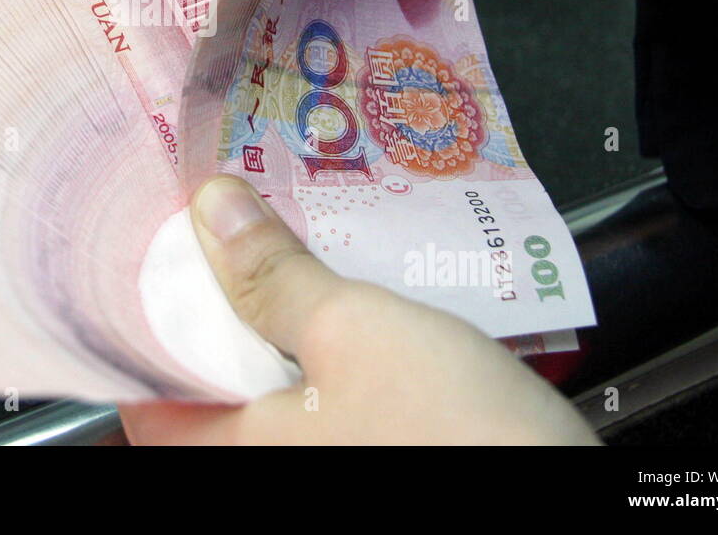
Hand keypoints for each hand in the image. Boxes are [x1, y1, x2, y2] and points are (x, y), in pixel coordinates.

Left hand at [118, 176, 597, 444]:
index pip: (143, 385)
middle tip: (230, 229)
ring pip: (271, 391)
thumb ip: (271, 273)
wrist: (574, 505)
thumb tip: (213, 212)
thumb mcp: (353, 329)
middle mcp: (261, 472)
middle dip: (221, 302)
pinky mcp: (370, 459)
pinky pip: (321, 407)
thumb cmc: (454, 439)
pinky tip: (347, 306)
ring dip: (276, 321)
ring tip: (288, 249)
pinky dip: (321, 356)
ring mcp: (319, 468)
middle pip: (210, 381)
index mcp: (226, 453)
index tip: (155, 249)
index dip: (143, 310)